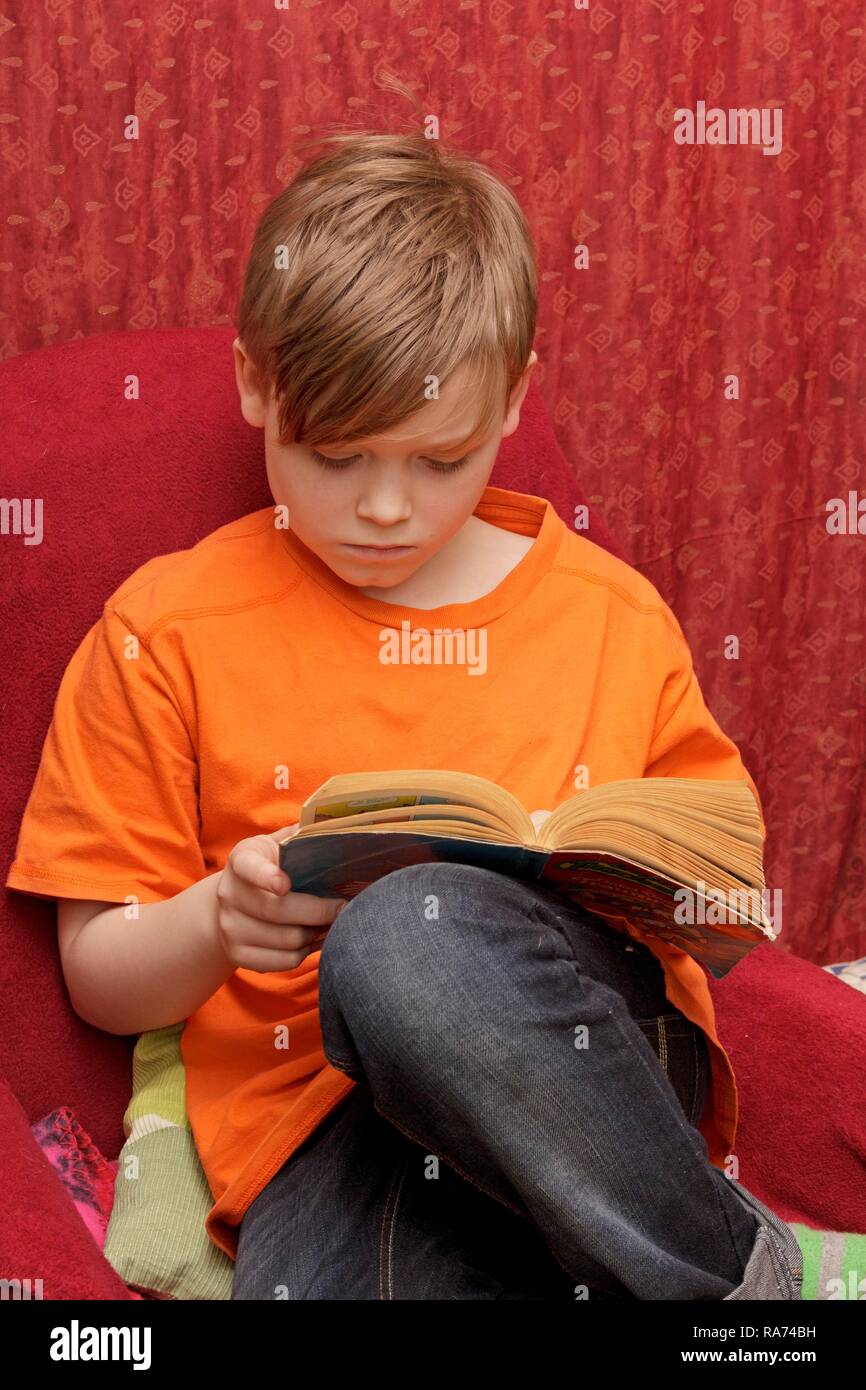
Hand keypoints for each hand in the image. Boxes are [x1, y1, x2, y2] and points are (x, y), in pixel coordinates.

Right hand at [214, 822, 347, 972]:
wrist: (234, 902)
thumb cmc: (270, 866)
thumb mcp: (279, 844)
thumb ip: (303, 834)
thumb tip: (342, 824)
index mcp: (242, 859)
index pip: (250, 867)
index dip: (266, 876)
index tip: (285, 884)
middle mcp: (229, 894)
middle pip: (277, 911)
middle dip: (320, 910)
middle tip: (344, 906)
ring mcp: (230, 927)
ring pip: (287, 939)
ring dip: (316, 933)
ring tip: (328, 921)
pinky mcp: (238, 955)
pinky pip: (284, 961)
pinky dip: (305, 952)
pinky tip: (313, 938)